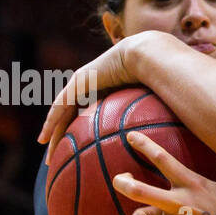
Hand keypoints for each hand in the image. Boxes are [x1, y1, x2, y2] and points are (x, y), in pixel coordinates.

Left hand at [38, 29, 173, 159]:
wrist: (148, 56)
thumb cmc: (159, 79)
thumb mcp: (153, 105)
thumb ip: (153, 121)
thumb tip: (171, 143)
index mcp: (108, 94)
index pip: (91, 118)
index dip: (84, 135)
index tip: (81, 153)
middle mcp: (93, 89)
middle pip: (73, 117)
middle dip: (64, 137)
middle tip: (59, 158)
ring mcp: (83, 84)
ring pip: (62, 113)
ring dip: (53, 133)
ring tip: (47, 152)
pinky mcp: (78, 83)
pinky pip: (61, 107)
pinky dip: (51, 123)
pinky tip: (45, 139)